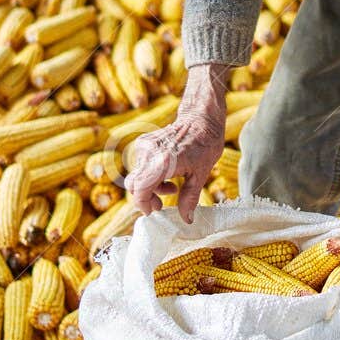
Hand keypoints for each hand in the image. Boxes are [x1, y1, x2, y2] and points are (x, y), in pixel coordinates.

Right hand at [124, 64, 227, 222]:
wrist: (201, 119)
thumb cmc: (205, 145)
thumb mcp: (200, 175)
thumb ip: (190, 199)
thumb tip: (187, 220)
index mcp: (163, 160)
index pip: (140, 189)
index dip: (143, 204)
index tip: (153, 211)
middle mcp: (149, 152)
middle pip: (134, 184)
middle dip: (145, 198)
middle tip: (161, 205)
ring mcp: (144, 146)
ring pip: (137, 176)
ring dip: (150, 187)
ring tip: (171, 187)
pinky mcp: (143, 143)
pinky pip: (139, 166)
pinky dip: (150, 176)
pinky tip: (167, 176)